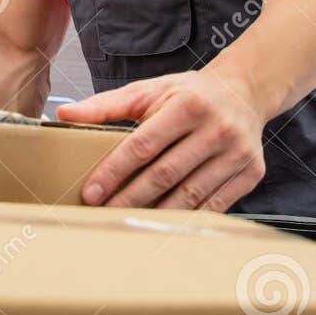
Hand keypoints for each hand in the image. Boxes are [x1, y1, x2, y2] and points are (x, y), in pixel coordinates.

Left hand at [54, 69, 266, 210]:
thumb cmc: (189, 93)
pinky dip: (188, 218)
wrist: (245, 90)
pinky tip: (165, 224)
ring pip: (190, 195)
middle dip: (129, 198)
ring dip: (156, 214)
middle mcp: (217, 128)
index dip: (115, 171)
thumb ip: (106, 104)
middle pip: (165, 174)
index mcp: (188, 105)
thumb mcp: (149, 90)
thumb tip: (64, 115)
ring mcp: (237, 153)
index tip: (91, 192)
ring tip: (129, 224)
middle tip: (104, 214)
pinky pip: (215, 204)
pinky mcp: (251, 172)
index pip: (143, 144)